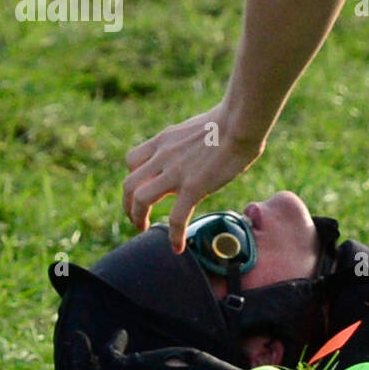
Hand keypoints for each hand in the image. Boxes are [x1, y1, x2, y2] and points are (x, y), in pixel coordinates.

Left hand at [123, 105, 264, 251]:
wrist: (241, 122)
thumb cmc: (231, 122)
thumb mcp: (197, 128)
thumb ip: (189, 143)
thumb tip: (200, 151)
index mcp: (164, 141)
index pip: (133, 161)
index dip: (134, 179)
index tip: (144, 190)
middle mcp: (163, 156)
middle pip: (129, 184)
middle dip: (128, 205)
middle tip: (136, 218)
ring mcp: (176, 172)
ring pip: (141, 200)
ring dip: (138, 219)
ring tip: (145, 229)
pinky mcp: (193, 187)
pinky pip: (177, 218)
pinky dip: (174, 236)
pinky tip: (178, 248)